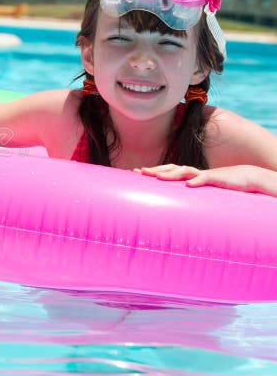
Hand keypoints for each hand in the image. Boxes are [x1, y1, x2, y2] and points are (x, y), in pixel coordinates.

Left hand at [137, 164, 276, 195]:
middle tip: (140, 172)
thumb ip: (186, 195)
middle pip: (170, 169)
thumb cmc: (217, 186)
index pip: (165, 171)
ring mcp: (202, 174)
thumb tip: (171, 206)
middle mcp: (191, 172)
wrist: (242, 178)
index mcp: (186, 175)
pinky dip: (196, 181)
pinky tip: (189, 185)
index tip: (134, 172)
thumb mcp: (198, 191)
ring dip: (170, 174)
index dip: (151, 171)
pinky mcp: (215, 178)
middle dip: (155, 170)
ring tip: (158, 177)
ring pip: (184, 171)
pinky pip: (204, 178)